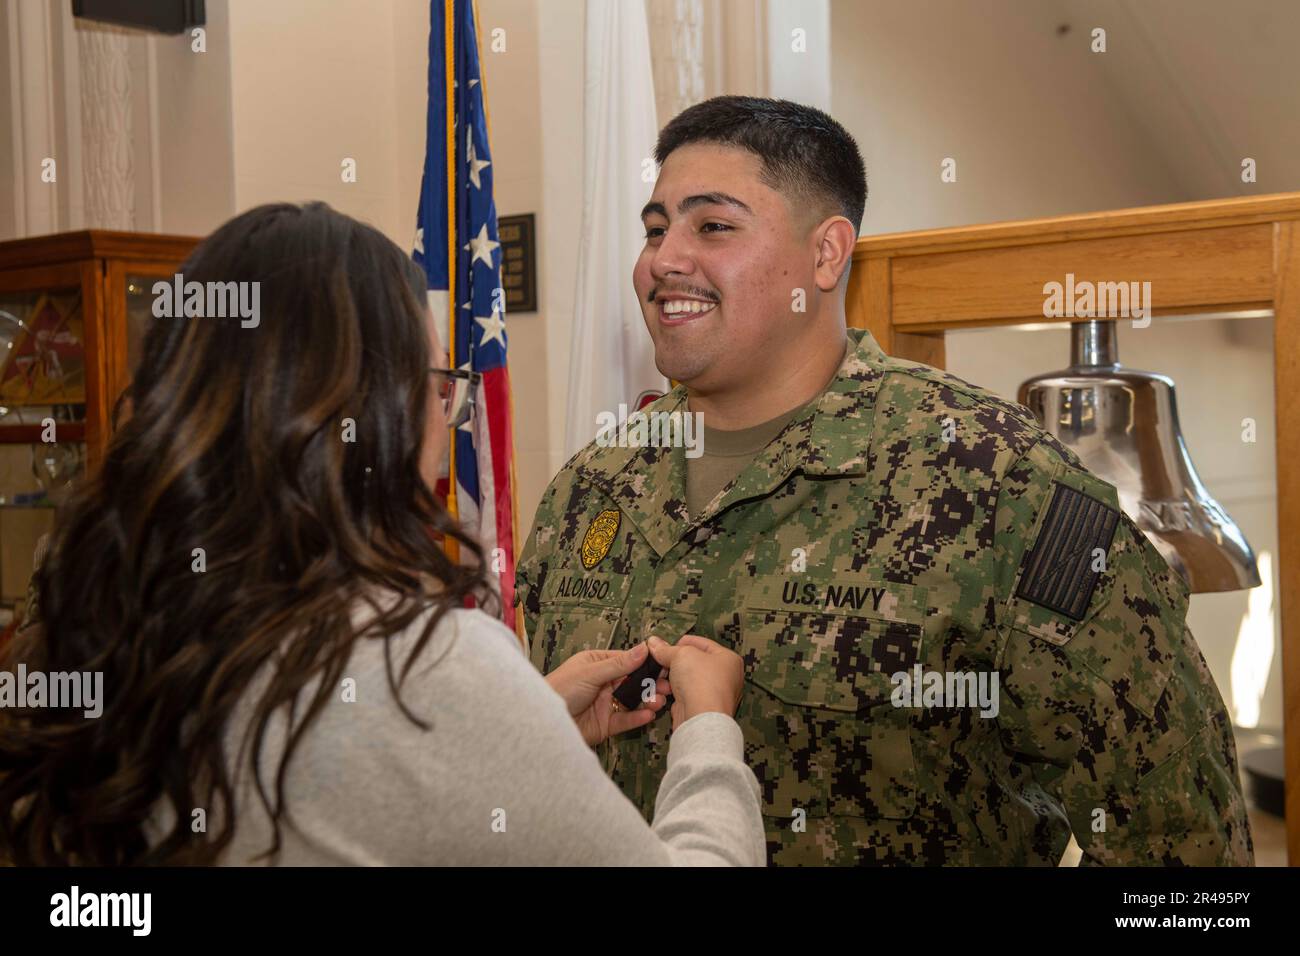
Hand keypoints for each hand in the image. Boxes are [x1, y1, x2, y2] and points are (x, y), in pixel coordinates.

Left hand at [545, 643, 671, 746]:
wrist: (544, 722)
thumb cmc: (560, 689)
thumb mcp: (590, 672)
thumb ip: (619, 664)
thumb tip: (643, 648)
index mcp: (597, 664)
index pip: (627, 660)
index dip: (645, 662)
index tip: (665, 663)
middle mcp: (603, 683)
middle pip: (633, 681)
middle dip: (651, 683)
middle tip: (669, 686)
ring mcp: (605, 704)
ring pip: (632, 701)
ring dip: (647, 700)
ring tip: (659, 701)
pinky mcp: (606, 724)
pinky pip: (626, 719)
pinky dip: (638, 717)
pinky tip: (648, 715)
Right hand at [646, 634, 743, 730]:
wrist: (700, 719)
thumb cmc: (700, 680)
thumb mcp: (681, 655)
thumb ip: (666, 649)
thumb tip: (653, 642)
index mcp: (728, 659)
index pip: (701, 643)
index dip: (681, 643)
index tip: (664, 646)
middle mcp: (724, 677)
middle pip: (690, 664)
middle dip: (670, 665)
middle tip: (658, 665)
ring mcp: (711, 695)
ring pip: (683, 681)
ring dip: (667, 680)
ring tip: (660, 682)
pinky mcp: (699, 710)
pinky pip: (681, 696)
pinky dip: (669, 695)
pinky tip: (661, 694)